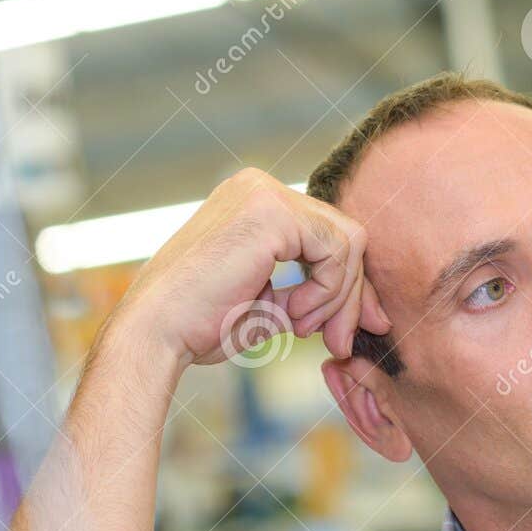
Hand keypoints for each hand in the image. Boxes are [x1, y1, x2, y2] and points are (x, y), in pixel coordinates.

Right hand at [109, 168, 390, 366]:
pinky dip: (328, 291)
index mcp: (257, 204)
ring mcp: (265, 193)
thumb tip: (374, 312)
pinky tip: (294, 314)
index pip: (330, 236)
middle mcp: (260, 188)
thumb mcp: (272, 307)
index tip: (348, 331)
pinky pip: (336, 250)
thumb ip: (315, 296)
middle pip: (345, 236)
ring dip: (338, 298)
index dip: (348, 287)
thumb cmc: (202, 325)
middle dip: (351, 296)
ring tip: (303, 329)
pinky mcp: (272, 211)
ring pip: (348, 243)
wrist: (157, 332)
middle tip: (340, 342)